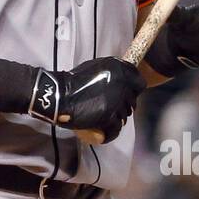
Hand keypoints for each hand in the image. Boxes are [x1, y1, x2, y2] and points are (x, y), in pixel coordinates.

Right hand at [29, 57, 145, 143]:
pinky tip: (102, 130)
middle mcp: (120, 83)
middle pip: (132, 101)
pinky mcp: (108, 116)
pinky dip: (110, 131)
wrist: (59, 96)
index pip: (139, 83)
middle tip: (110, 108)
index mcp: (118, 68)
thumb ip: (113, 72)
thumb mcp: (97, 67)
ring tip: (102, 117)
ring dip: (115, 118)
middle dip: (123, 106)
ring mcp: (115, 101)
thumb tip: (125, 81)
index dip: (134, 90)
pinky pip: (116, 128)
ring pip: (125, 116)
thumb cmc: (75, 82)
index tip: (128, 94)